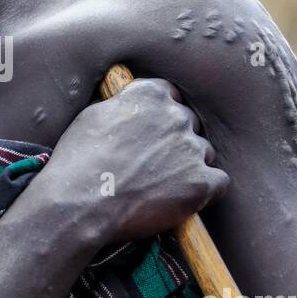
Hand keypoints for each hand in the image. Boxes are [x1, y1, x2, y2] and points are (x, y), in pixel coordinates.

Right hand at [42, 77, 228, 251]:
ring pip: (204, 154)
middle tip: (154, 166)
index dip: (162, 118)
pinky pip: (218, 183)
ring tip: (161, 187)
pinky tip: (182, 200)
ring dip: (190, 167)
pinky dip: (204, 191)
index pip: (171, 97)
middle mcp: (176, 116)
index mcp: (151, 94)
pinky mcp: (202, 183)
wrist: (80, 203)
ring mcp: (192, 149)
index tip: (153, 134)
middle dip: (176, 143)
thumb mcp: (93, 116)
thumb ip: (122, 106)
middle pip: (189, 125)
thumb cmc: (78, 163)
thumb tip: (130, 107)